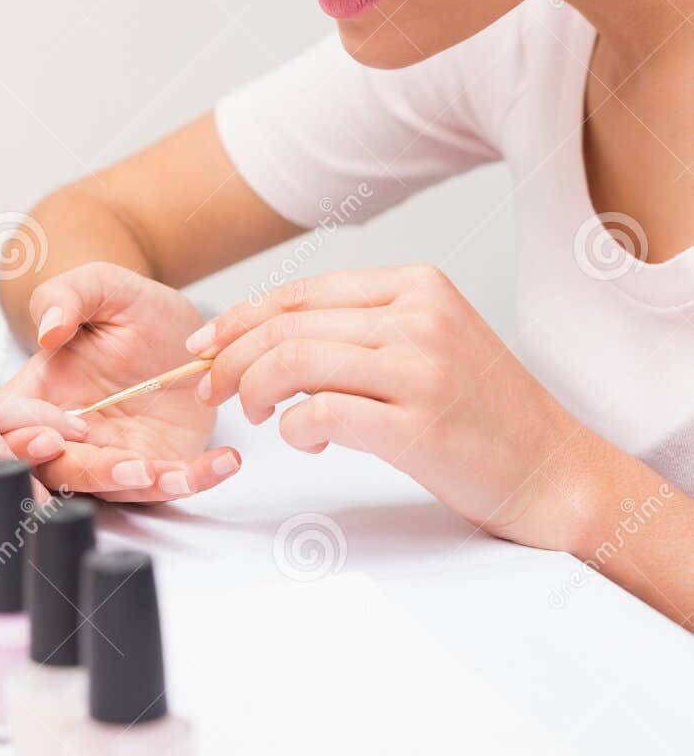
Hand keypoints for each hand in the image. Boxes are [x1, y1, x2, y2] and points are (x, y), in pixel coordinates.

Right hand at [2, 262, 241, 503]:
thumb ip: (65, 295)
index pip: (12, 428)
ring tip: (173, 472)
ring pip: (112, 490)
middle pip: (58, 471)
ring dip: (141, 486)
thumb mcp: (102, 285)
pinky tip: (225, 461)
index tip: (54, 434)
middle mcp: (70, 433)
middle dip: (90, 474)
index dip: (23, 441)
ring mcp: (112, 454)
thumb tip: (47, 329)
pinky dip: (196, 480)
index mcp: (41, 392)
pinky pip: (169, 485)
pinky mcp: (156, 464)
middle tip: (127, 464)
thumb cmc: (132, 307)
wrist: (183, 327)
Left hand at [190, 266, 601, 550]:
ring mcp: (422, 369)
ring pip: (294, 361)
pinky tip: (307, 441)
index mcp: (417, 284)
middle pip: (287, 325)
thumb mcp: (427, 341)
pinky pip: (321, 414)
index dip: (239, 317)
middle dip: (231, 359)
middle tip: (211, 390)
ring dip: (256, 391)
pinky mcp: (419, 426)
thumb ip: (357, 330)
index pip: (301, 291)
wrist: (552, 470)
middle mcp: (420, 316)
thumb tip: (262, 339)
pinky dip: (295, 429)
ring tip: (260, 416)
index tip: (204, 345)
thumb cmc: (480, 413)